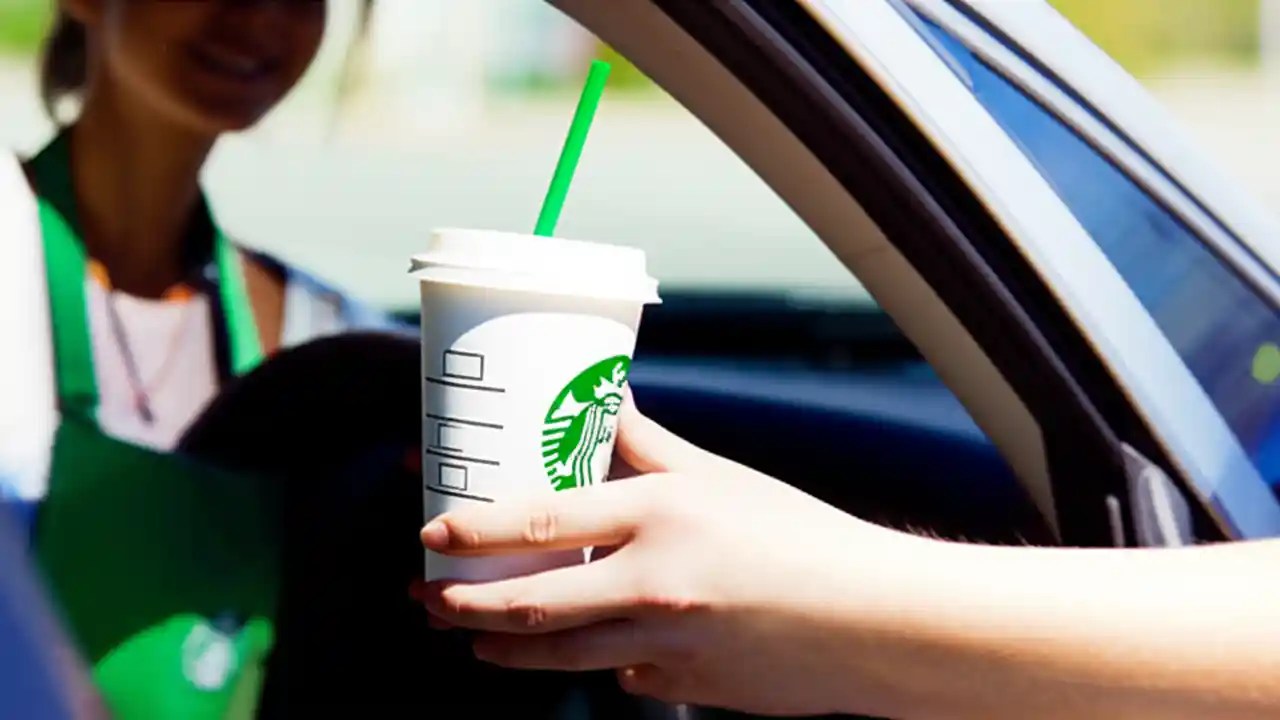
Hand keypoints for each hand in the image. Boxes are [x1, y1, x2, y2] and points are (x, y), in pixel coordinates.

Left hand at [413, 395, 899, 715]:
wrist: (872, 620)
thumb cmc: (800, 536)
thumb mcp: (718, 477)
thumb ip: (647, 445)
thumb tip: (599, 400)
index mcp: (661, 515)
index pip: (542, 523)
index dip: (475, 531)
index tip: (432, 532)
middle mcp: (654, 583)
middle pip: (532, 604)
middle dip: (462, 605)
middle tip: (426, 600)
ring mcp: (666, 645)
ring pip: (559, 655)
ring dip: (501, 646)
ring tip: (468, 637)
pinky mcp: (684, 688)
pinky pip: (622, 676)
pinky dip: (598, 663)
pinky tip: (589, 652)